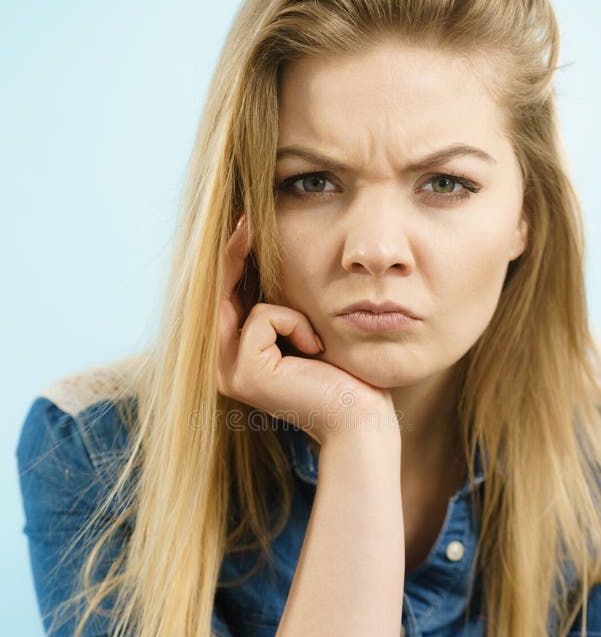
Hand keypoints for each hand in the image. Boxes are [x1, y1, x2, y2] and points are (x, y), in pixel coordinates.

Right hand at [218, 216, 396, 445]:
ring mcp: (229, 372)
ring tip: (312, 339)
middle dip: (233, 253)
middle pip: (217, 294)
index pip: (221, 299)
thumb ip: (277, 304)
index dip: (230, 259)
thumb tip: (261, 253)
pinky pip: (265, 316)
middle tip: (248, 217)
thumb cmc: (340, 376)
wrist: (360, 419)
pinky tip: (314, 349)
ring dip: (282, 305)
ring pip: (236, 301)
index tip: (244, 221)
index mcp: (232, 359)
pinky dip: (295, 322)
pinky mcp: (247, 372)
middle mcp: (221, 367)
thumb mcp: (302, 329)